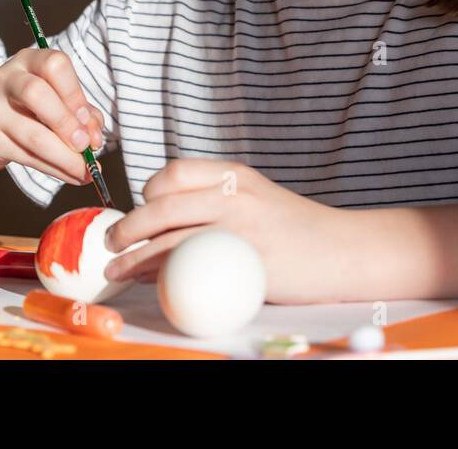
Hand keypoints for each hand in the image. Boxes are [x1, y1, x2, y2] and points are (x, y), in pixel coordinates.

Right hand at [0, 48, 105, 184]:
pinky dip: (55, 169)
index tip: (87, 119)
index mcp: (28, 61)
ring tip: (85, 170)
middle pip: (36, 94)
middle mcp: (6, 79)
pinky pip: (27, 157)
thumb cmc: (30, 106)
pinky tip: (71, 174)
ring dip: (65, 157)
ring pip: (33, 135)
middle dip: (66, 123)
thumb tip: (94, 138)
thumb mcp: (57, 98)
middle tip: (84, 145)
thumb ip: (82, 112)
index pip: (54, 65)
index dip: (75, 93)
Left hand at [101, 159, 345, 303]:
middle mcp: (233, 194)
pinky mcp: (244, 261)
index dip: (148, 193)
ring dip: (133, 256)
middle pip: (162, 205)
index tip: (141, 212)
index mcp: (234, 174)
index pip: (174, 173)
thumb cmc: (299, 230)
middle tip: (112, 242)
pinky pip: (189, 267)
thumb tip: (171, 221)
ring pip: (168, 238)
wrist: (345, 250)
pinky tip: (151, 285)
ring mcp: (238, 227)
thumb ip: (220, 201)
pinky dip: (161, 276)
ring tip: (117, 269)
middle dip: (127, 226)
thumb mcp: (258, 197)